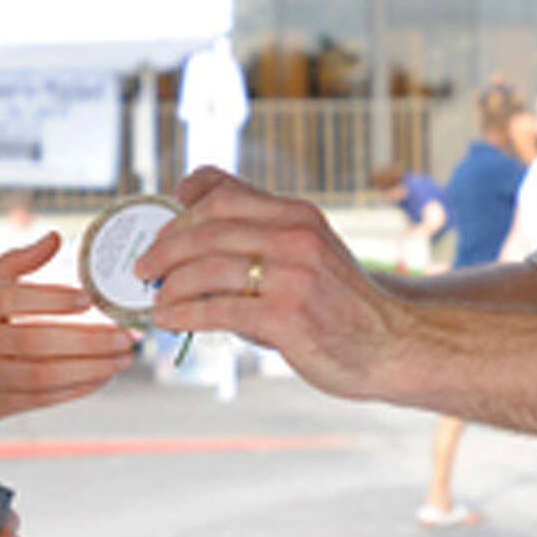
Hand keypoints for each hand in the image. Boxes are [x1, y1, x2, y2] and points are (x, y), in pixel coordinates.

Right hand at [0, 234, 134, 428]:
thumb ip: (14, 263)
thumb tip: (55, 239)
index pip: (13, 299)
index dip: (51, 299)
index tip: (87, 299)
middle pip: (37, 343)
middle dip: (89, 342)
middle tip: (125, 336)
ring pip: (43, 376)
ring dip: (90, 369)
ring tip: (122, 359)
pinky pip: (39, 400)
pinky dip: (74, 390)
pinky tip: (99, 378)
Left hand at [133, 168, 402, 400]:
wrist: (392, 344)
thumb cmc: (339, 303)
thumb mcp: (309, 253)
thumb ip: (261, 240)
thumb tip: (192, 243)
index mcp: (298, 214)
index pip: (226, 192)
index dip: (185, 204)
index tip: (163, 223)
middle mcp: (295, 237)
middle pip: (208, 226)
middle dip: (165, 247)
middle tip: (144, 266)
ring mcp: (293, 276)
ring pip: (207, 267)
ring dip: (170, 284)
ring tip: (156, 299)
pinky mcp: (287, 316)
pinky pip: (219, 309)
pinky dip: (184, 313)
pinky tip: (169, 319)